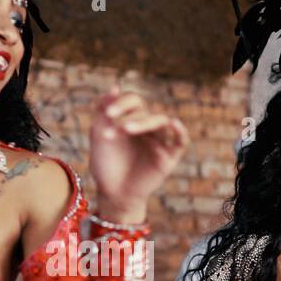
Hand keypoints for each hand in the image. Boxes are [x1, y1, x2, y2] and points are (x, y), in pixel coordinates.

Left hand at [88, 88, 188, 220]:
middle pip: (145, 110)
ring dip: (144, 122)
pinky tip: (173, 124)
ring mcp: (160, 141)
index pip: (133, 100)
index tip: (108, 114)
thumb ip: (104, 111)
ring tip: (127, 129)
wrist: (112, 194)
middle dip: (129, 117)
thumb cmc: (106, 165)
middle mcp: (147, 128)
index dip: (122, 103)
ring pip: (160, 122)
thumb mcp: (99, 136)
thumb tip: (115, 86)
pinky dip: (180, 132)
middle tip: (115, 128)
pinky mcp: (169, 157)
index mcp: (131, 119)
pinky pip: (181, 141)